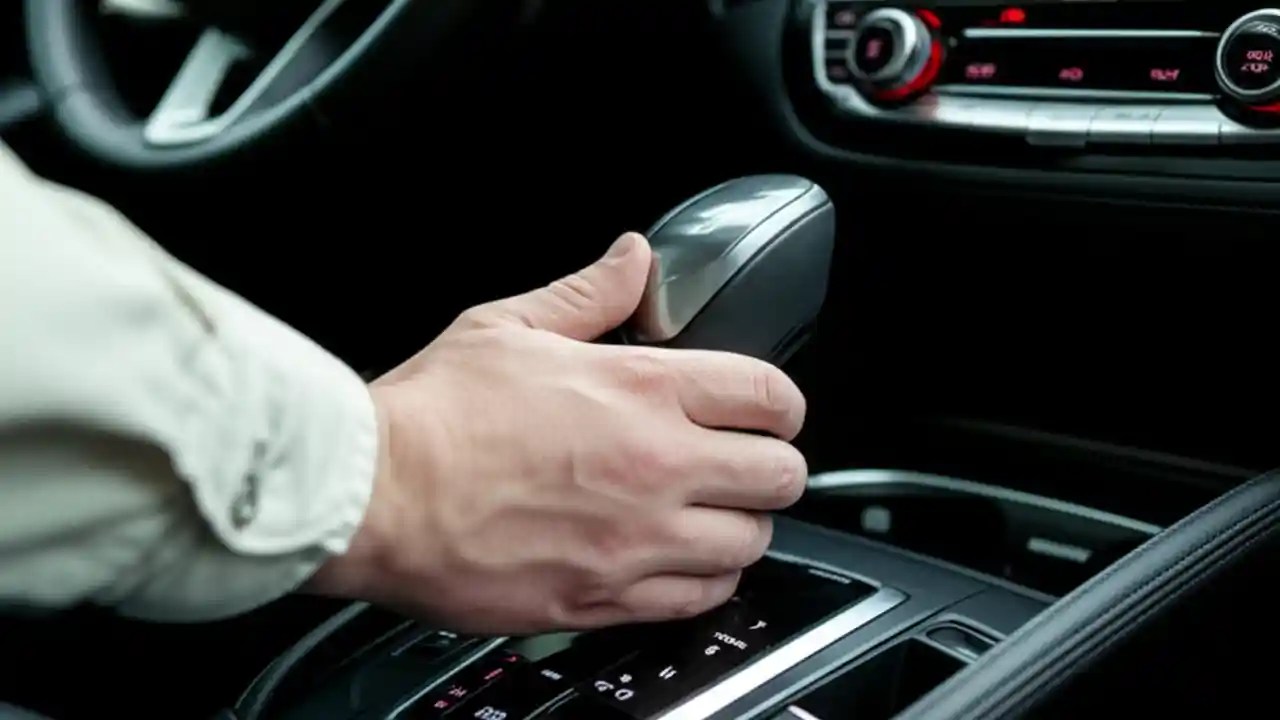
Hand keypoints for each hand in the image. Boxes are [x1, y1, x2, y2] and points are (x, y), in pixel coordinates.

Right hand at [308, 233, 807, 633]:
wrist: (374, 497)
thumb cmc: (433, 414)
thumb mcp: (509, 327)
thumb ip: (589, 293)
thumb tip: (635, 258)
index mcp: (639, 390)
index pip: (769, 395)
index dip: (781, 402)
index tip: (769, 411)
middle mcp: (655, 467)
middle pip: (780, 475)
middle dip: (772, 464)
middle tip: (743, 461)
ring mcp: (636, 541)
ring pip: (751, 543)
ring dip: (739, 524)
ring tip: (710, 513)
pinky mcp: (606, 598)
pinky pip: (700, 599)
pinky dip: (704, 581)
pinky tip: (679, 561)